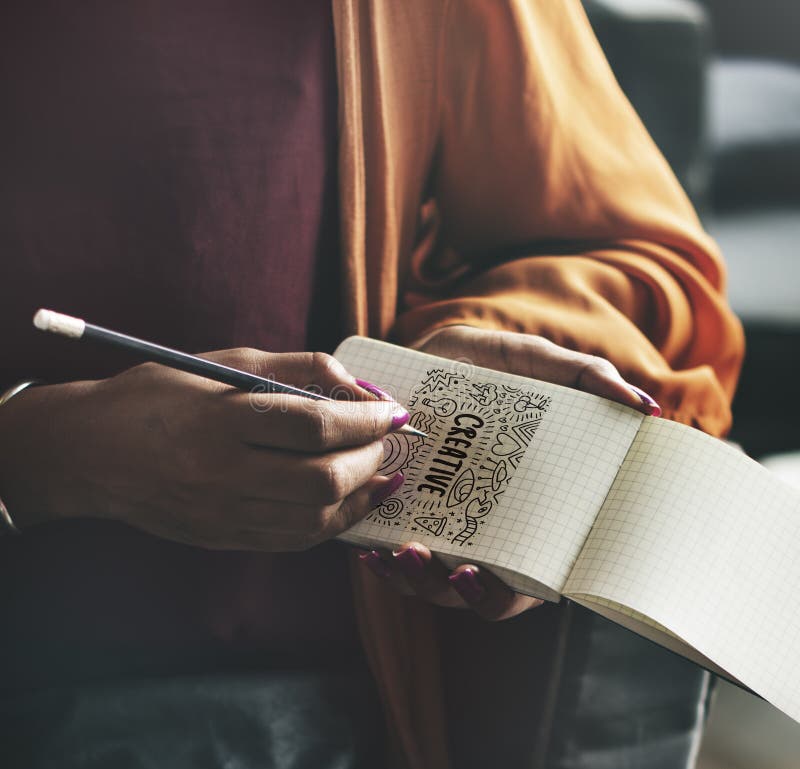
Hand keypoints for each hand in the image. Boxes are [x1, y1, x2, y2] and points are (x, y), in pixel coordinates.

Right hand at [0, 350, 407, 550]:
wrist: (89, 452)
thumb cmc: (161, 393)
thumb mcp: (226, 363)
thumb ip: (298, 369)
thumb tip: (362, 389)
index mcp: (220, 419)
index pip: (315, 425)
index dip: (367, 419)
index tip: (392, 411)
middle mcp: (221, 473)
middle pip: (323, 480)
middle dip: (371, 459)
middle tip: (386, 438)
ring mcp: (220, 514)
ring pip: (315, 521)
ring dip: (362, 496)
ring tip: (381, 471)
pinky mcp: (222, 538)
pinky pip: (293, 540)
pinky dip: (333, 521)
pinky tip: (350, 499)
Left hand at [358, 325, 659, 619]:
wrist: (427, 353)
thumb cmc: (489, 366)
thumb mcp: (534, 362)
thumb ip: (585, 377)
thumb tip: (646, 408)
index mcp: (526, 509)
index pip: (533, 574)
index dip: (517, 589)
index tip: (502, 576)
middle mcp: (484, 529)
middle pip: (483, 591)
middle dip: (466, 592)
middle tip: (453, 569)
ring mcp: (439, 528)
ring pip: (432, 583)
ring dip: (417, 580)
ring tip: (403, 553)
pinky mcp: (398, 518)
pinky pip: (389, 557)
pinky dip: (381, 562)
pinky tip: (369, 548)